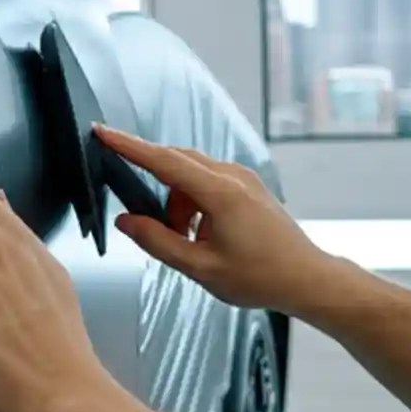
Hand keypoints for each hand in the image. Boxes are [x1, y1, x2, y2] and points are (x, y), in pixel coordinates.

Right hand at [96, 124, 340, 313]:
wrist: (307, 279)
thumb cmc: (260, 277)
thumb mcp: (200, 268)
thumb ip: (158, 242)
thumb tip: (125, 221)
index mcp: (220, 192)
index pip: (164, 160)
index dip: (129, 146)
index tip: (103, 132)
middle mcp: (232, 176)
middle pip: (176, 163)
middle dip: (157, 191)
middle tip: (149, 224)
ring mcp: (243, 178)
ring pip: (192, 176)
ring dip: (178, 203)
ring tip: (187, 242)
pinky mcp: (248, 187)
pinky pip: (208, 182)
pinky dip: (194, 204)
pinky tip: (202, 235)